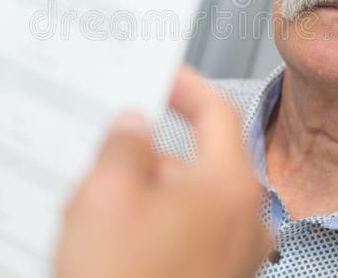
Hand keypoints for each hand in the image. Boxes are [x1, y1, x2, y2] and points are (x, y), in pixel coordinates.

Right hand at [54, 65, 269, 277]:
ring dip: (144, 197)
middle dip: (147, 157)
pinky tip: (112, 243)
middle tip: (102, 158)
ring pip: (187, 203)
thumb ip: (124, 145)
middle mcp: (245, 223)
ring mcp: (235, 259)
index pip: (217, 114)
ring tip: (92, 210)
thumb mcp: (106, 197)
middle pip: (196, 163)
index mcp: (229, 189)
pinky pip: (187, 237)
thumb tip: (133, 125)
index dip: (186, 88)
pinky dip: (154, 228)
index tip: (163, 78)